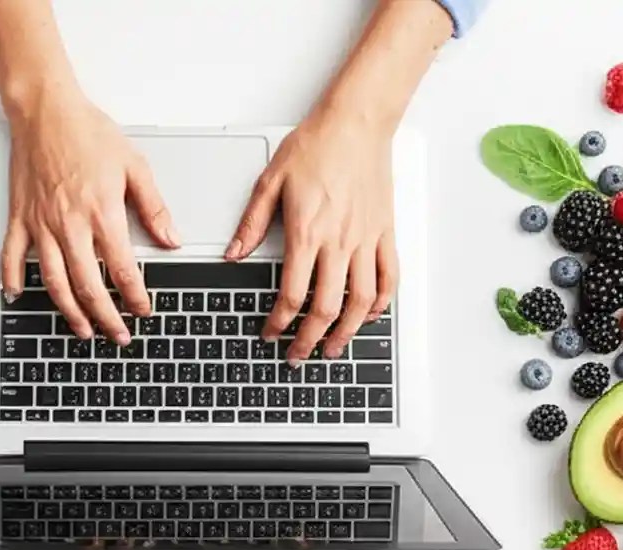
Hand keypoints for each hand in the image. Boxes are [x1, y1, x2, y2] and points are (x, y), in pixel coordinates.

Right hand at [0, 94, 178, 343]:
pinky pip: (14, 256)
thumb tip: (171, 239)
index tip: (142, 310)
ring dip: (69, 311)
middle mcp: (70, 224)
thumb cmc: (87, 132)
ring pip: (54, 281)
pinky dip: (13, 279)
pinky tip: (18, 294)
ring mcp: (42, 223)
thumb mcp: (134, 166)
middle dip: (105, 318)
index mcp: (101, 213)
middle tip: (117, 335)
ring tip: (81, 329)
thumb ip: (154, 207)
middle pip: (89, 286)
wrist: (46, 110)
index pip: (122, 269)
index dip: (134, 297)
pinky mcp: (20, 217)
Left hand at [226, 111, 396, 364]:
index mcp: (306, 232)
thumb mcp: (270, 182)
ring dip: (346, 332)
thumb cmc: (316, 145)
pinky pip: (388, 277)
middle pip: (326, 307)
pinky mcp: (385, 232)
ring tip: (333, 347)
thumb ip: (251, 224)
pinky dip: (379, 303)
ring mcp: (366, 239)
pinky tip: (368, 316)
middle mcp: (339, 241)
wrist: (356, 123)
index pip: (292, 294)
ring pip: (360, 301)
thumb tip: (233, 254)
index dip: (279, 322)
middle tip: (299, 354)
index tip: (270, 333)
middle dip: (310, 339)